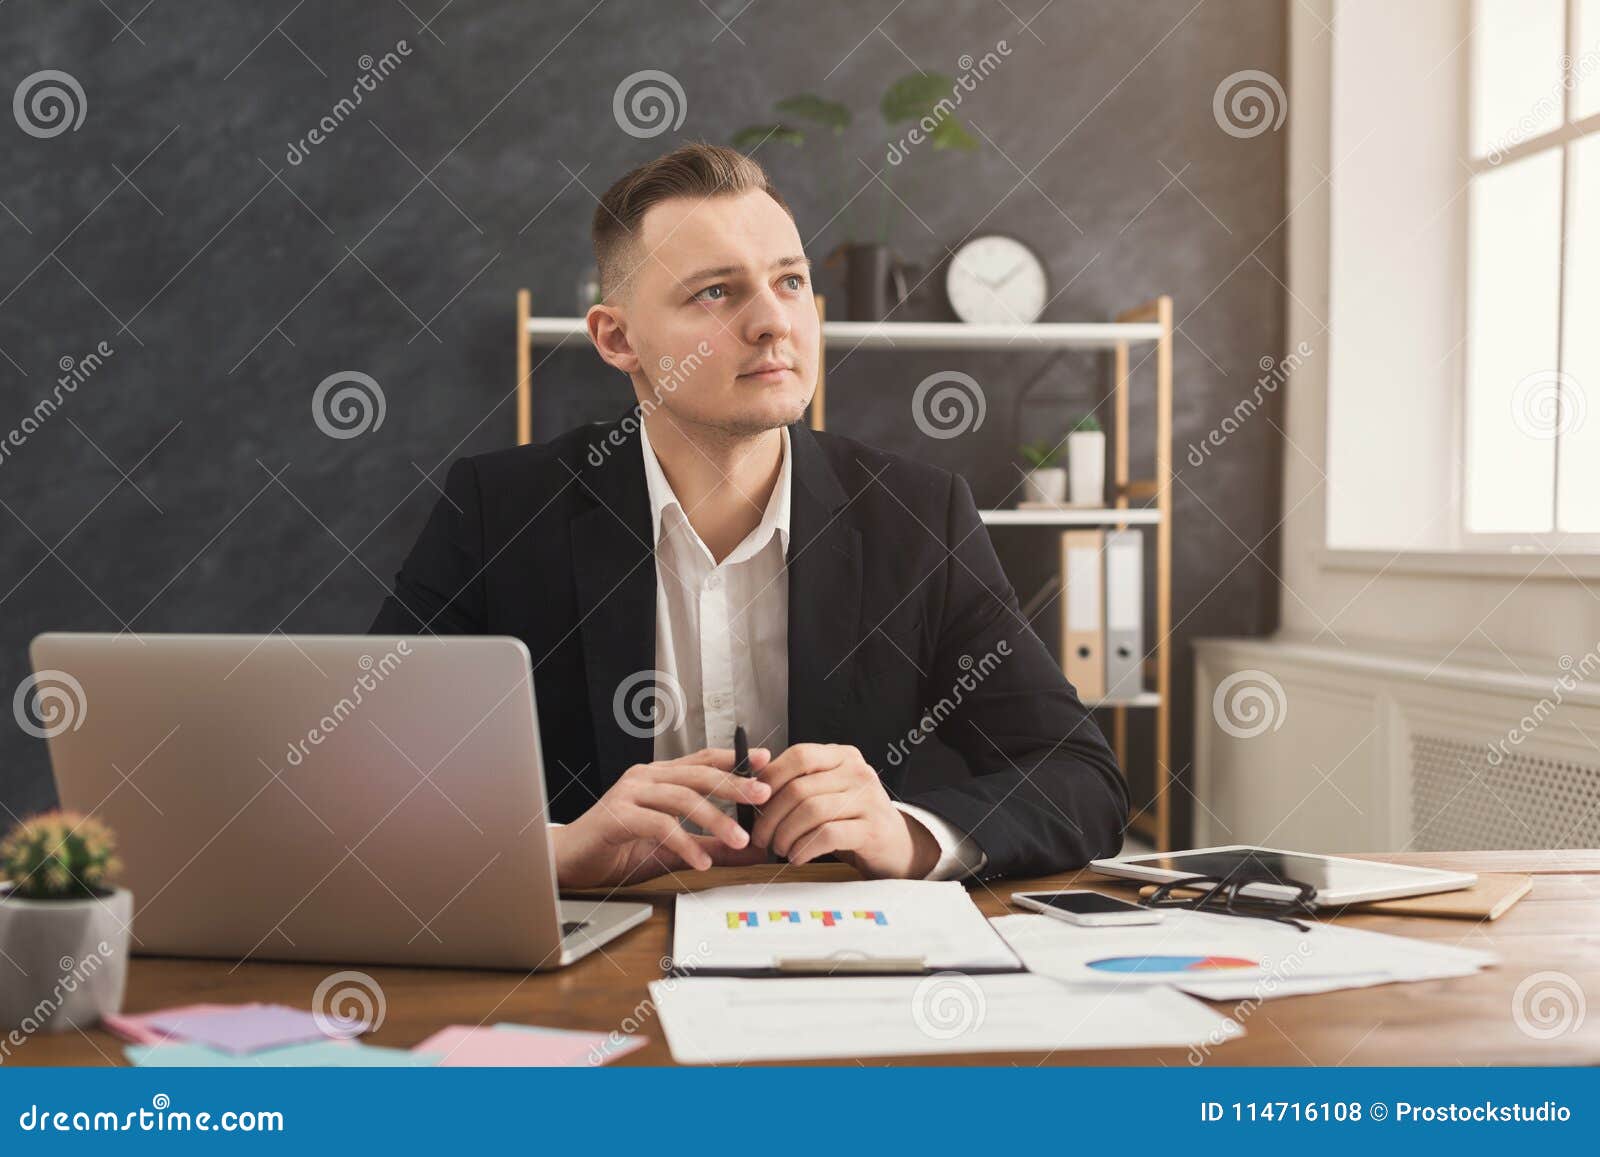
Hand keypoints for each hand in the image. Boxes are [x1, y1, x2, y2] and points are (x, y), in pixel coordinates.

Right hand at [551, 747, 772, 887]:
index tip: (766, 761)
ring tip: (740, 839)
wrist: (569, 861)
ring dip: (715, 818)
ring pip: (682, 797)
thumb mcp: (674, 849)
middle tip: (763, 796)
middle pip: (698, 774)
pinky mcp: (617, 816)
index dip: (734, 759)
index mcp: (659, 778)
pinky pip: (658, 824)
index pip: (703, 760)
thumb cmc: (617, 850)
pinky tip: (701, 861)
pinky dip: (684, 842)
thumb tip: (752, 848)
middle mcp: (645, 778)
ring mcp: (630, 793)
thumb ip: (710, 845)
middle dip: (734, 784)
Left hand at [753, 743, 939, 878]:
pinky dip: (804, 848)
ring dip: (786, 834)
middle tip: (761, 837)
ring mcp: (868, 799)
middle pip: (799, 788)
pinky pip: (827, 834)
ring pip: (811, 811)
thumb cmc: (852, 819)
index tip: (755, 801)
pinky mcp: (872, 829)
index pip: (800, 755)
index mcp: (843, 756)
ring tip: (780, 848)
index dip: (770, 778)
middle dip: (771, 816)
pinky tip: (798, 856)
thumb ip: (798, 783)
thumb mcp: (828, 792)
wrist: (897, 846)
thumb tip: (752, 788)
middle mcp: (857, 772)